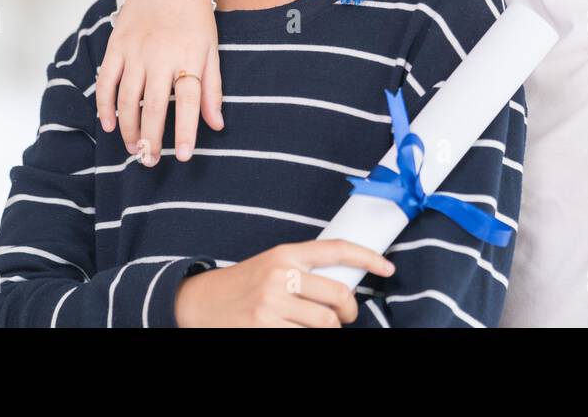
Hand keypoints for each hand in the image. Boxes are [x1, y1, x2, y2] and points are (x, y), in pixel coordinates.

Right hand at [95, 0, 222, 165]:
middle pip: (154, 106)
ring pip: (127, 99)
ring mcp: (135, 51)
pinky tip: (109, 125)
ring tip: (135, 149)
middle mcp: (160, 56)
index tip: (184, 156)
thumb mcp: (211, 49)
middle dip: (152, 139)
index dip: (186, 131)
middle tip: (150, 161)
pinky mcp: (116, 46)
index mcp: (189, 57)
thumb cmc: (195, 18)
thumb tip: (218, 124)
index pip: (188, 101)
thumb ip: (213, 88)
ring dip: (129, 128)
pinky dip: (104, 106)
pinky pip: (106, 82)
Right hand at [174, 240, 396, 326]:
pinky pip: (304, 337)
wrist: (199, 302)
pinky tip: (300, 331)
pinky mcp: (263, 328)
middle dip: (350, 310)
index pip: (337, 249)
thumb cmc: (243, 284)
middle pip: (338, 294)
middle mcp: (280, 275)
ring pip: (325, 323)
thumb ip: (304, 269)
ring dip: (331, 328)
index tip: (387, 267)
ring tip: (323, 326)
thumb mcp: (272, 265)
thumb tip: (345, 282)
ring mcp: (271, 304)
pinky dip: (308, 337)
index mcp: (285, 253)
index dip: (368, 257)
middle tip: (347, 315)